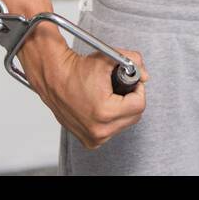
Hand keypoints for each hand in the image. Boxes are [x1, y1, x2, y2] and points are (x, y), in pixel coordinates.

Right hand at [32, 45, 148, 148]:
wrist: (53, 77)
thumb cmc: (78, 68)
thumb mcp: (110, 58)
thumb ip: (135, 61)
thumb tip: (145, 77)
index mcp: (105, 112)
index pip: (139, 104)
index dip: (138, 90)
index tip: (132, 82)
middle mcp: (98, 130)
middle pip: (134, 116)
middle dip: (131, 100)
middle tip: (121, 88)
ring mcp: (93, 138)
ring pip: (124, 124)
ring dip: (122, 110)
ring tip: (109, 96)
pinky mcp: (88, 141)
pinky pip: (111, 130)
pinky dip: (111, 119)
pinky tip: (102, 106)